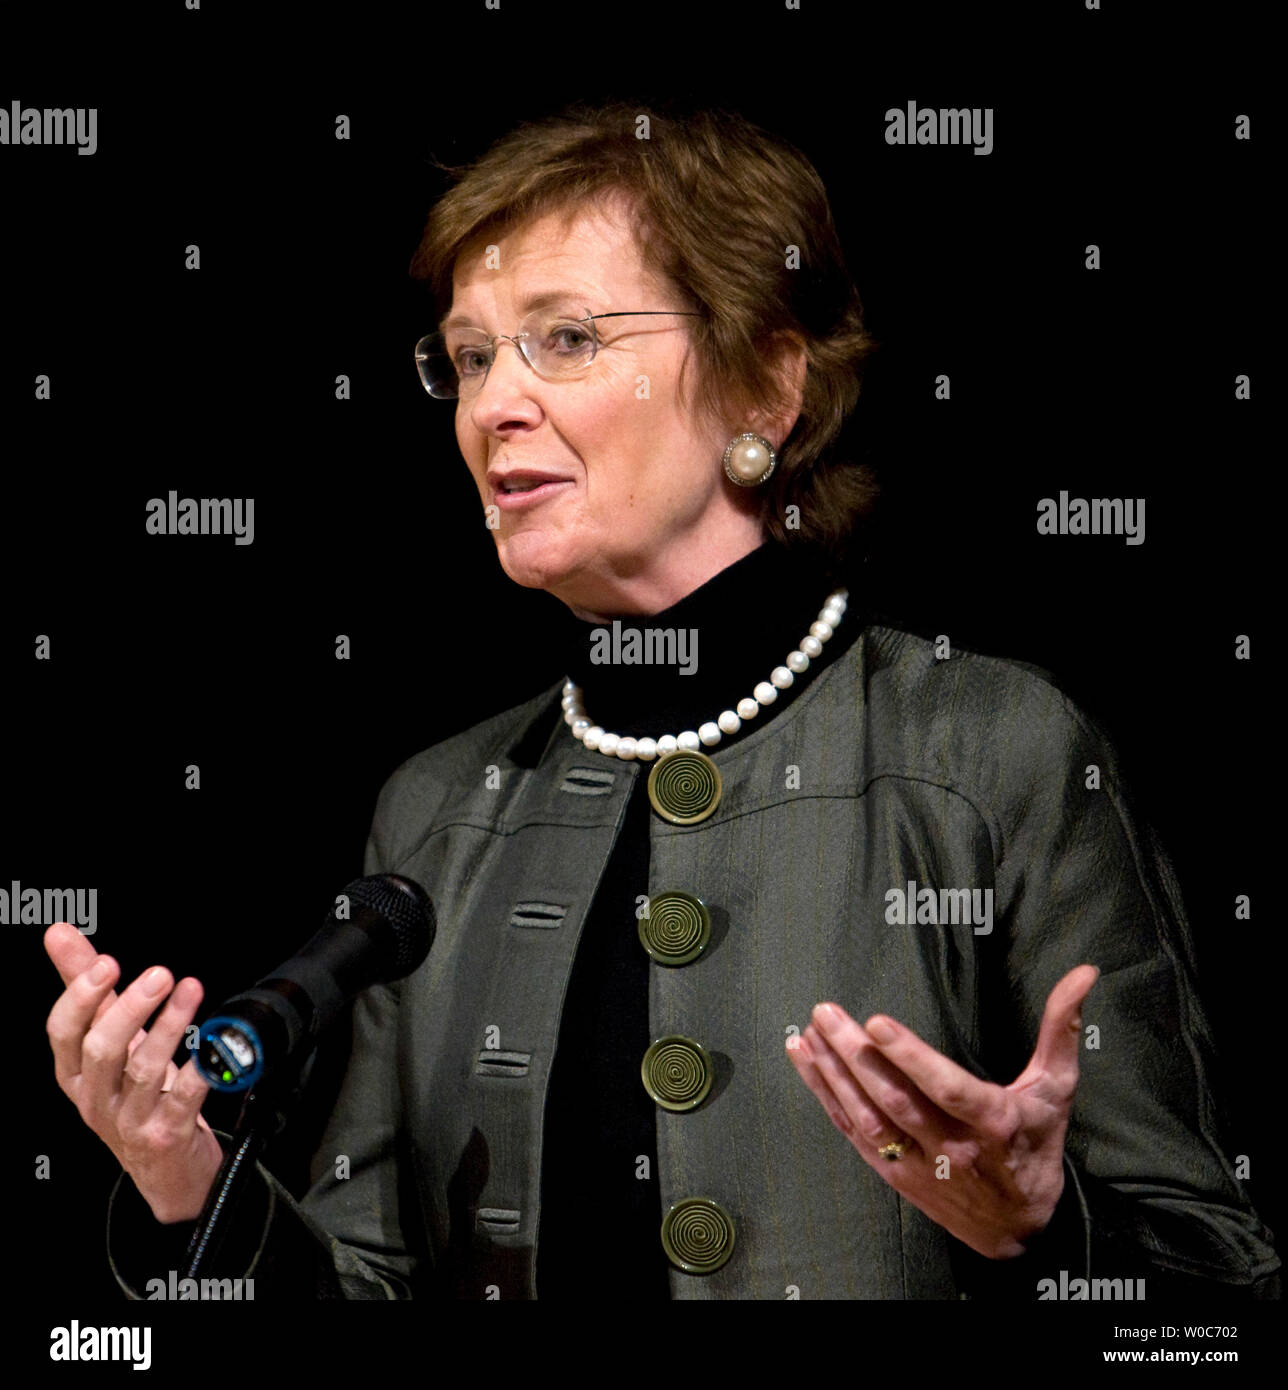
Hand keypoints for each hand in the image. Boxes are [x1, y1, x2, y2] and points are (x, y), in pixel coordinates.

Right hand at [44, 921, 223, 1223]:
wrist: (164, 1168)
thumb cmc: (132, 1095)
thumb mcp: (105, 1041)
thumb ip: (85, 986)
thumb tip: (60, 934)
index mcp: (77, 1073)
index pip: (63, 1033)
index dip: (81, 997)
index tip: (106, 963)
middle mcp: (98, 1097)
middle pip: (102, 1050)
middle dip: (129, 1009)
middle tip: (158, 974)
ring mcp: (131, 1119)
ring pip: (144, 1070)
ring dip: (170, 1026)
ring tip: (190, 990)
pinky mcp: (167, 1134)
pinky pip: (184, 1098)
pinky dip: (199, 1070)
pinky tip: (213, 1046)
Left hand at [786, 964, 1098, 1258]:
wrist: (1020, 1230)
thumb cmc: (1036, 1147)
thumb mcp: (1057, 1090)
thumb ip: (1061, 1030)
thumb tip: (1084, 974)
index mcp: (993, 1122)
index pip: (947, 1087)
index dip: (911, 1057)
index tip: (878, 1023)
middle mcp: (952, 1146)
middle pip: (896, 1099)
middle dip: (856, 1055)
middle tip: (826, 1013)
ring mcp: (919, 1163)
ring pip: (868, 1117)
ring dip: (832, 1074)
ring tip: (807, 1033)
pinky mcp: (895, 1174)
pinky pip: (854, 1133)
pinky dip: (826, 1098)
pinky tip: (806, 1063)